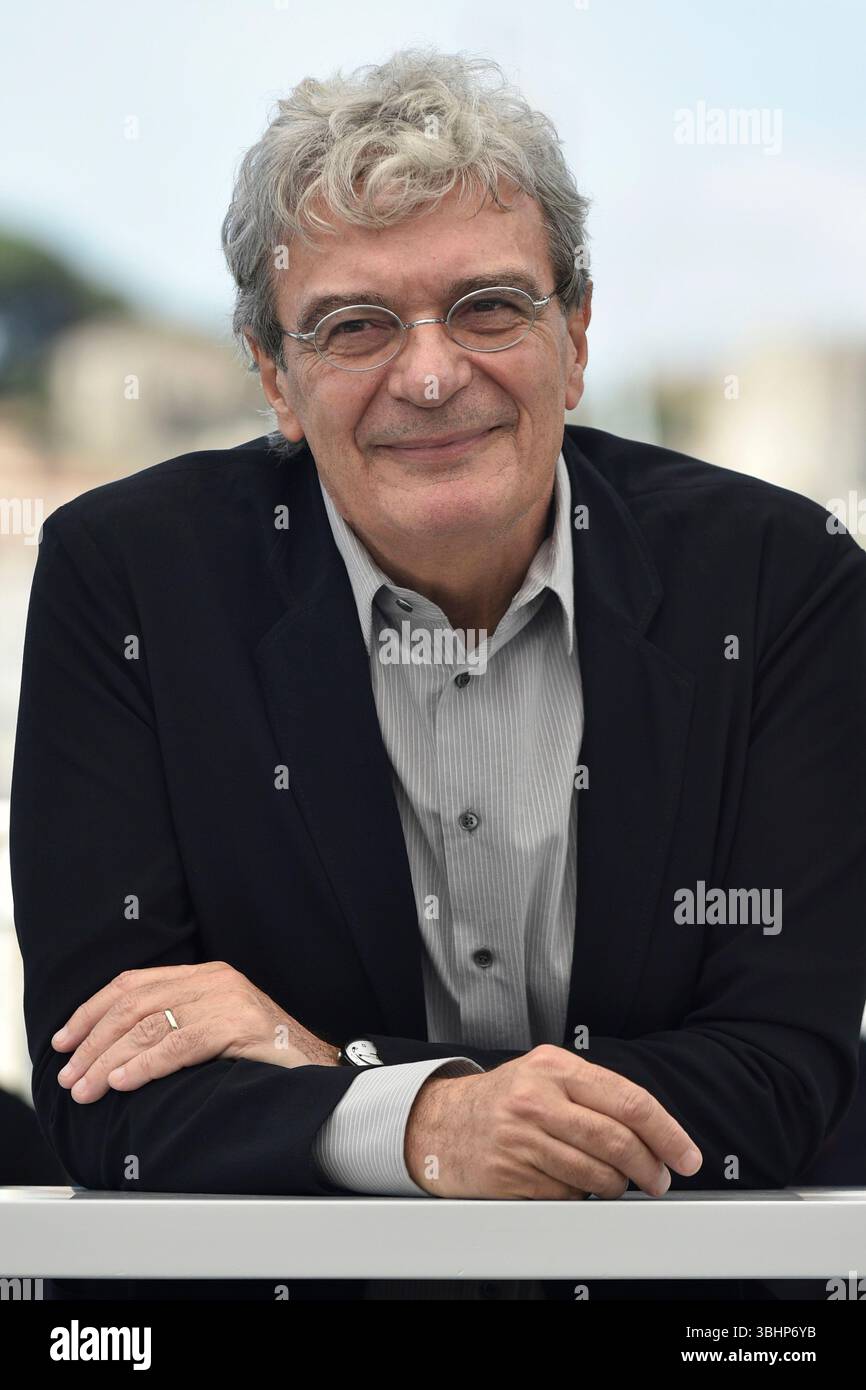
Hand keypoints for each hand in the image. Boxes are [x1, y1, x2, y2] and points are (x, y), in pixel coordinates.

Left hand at [51, 962, 339, 1102]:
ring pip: (150, 1024)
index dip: (91, 1011)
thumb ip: (174, 1029)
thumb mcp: (213, 1033)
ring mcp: (228, 999)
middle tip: (70, 1076)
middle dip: (93, 1041)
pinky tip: (123, 1082)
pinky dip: (145, 1065)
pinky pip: (179, 1043)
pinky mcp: (240, 1024)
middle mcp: (214, 979)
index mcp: (204, 975)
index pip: (133, 983)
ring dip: (110, 1059)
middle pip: (134, 1003)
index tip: (63, 1040)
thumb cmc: (263, 1058)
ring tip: (88, 1088)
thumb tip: (113, 1053)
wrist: (318, 1069)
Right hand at [404, 1044, 701, 1197]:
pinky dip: (580, 1196)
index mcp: (554, 1067)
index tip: (685, 1155)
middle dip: (650, 1167)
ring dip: (617, 1187)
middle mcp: (537, 1099)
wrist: (438, 1123)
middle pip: (617, 1141)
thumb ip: (593, 1094)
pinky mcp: (510, 1175)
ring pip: (596, 1175)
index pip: (628, 1100)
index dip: (666, 1132)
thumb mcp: (545, 1076)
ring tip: (615, 1183)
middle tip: (660, 1179)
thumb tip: (653, 1130)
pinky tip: (571, 1183)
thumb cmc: (502, 1101)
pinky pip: (567, 1195)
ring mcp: (522, 1138)